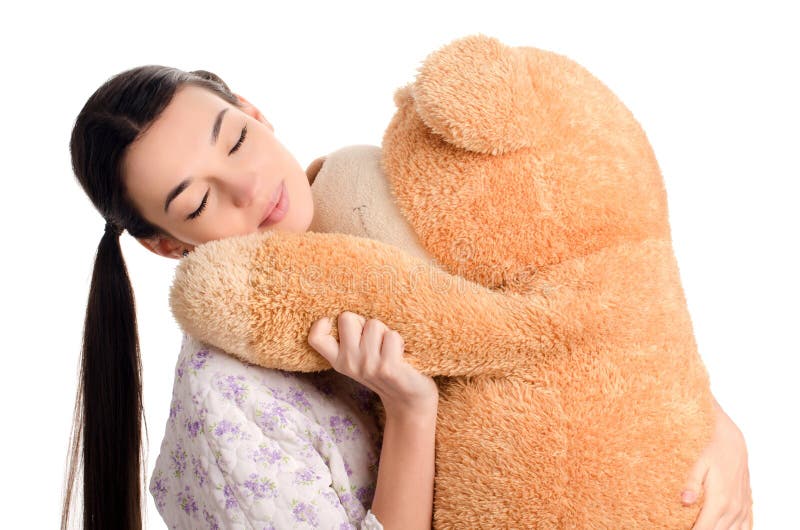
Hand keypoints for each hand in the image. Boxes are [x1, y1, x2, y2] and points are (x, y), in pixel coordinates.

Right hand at [307, 311, 437, 417]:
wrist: (409, 399)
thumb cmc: (385, 369)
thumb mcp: (361, 359)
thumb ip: (350, 340)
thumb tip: (349, 314)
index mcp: (339, 361)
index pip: (316, 338)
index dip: (321, 324)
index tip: (334, 323)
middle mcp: (349, 363)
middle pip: (347, 318)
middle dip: (364, 322)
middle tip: (375, 340)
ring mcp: (367, 366)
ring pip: (373, 324)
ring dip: (386, 332)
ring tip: (390, 349)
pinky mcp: (387, 368)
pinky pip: (392, 335)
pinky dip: (399, 341)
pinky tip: (401, 356)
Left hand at [682, 399, 752, 528]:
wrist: (731, 441)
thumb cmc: (711, 450)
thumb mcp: (698, 463)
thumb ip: (691, 483)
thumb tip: (683, 500)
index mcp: (719, 500)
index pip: (704, 529)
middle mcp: (733, 508)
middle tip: (685, 527)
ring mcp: (742, 509)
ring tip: (701, 526)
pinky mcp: (746, 506)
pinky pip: (746, 528)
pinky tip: (723, 528)